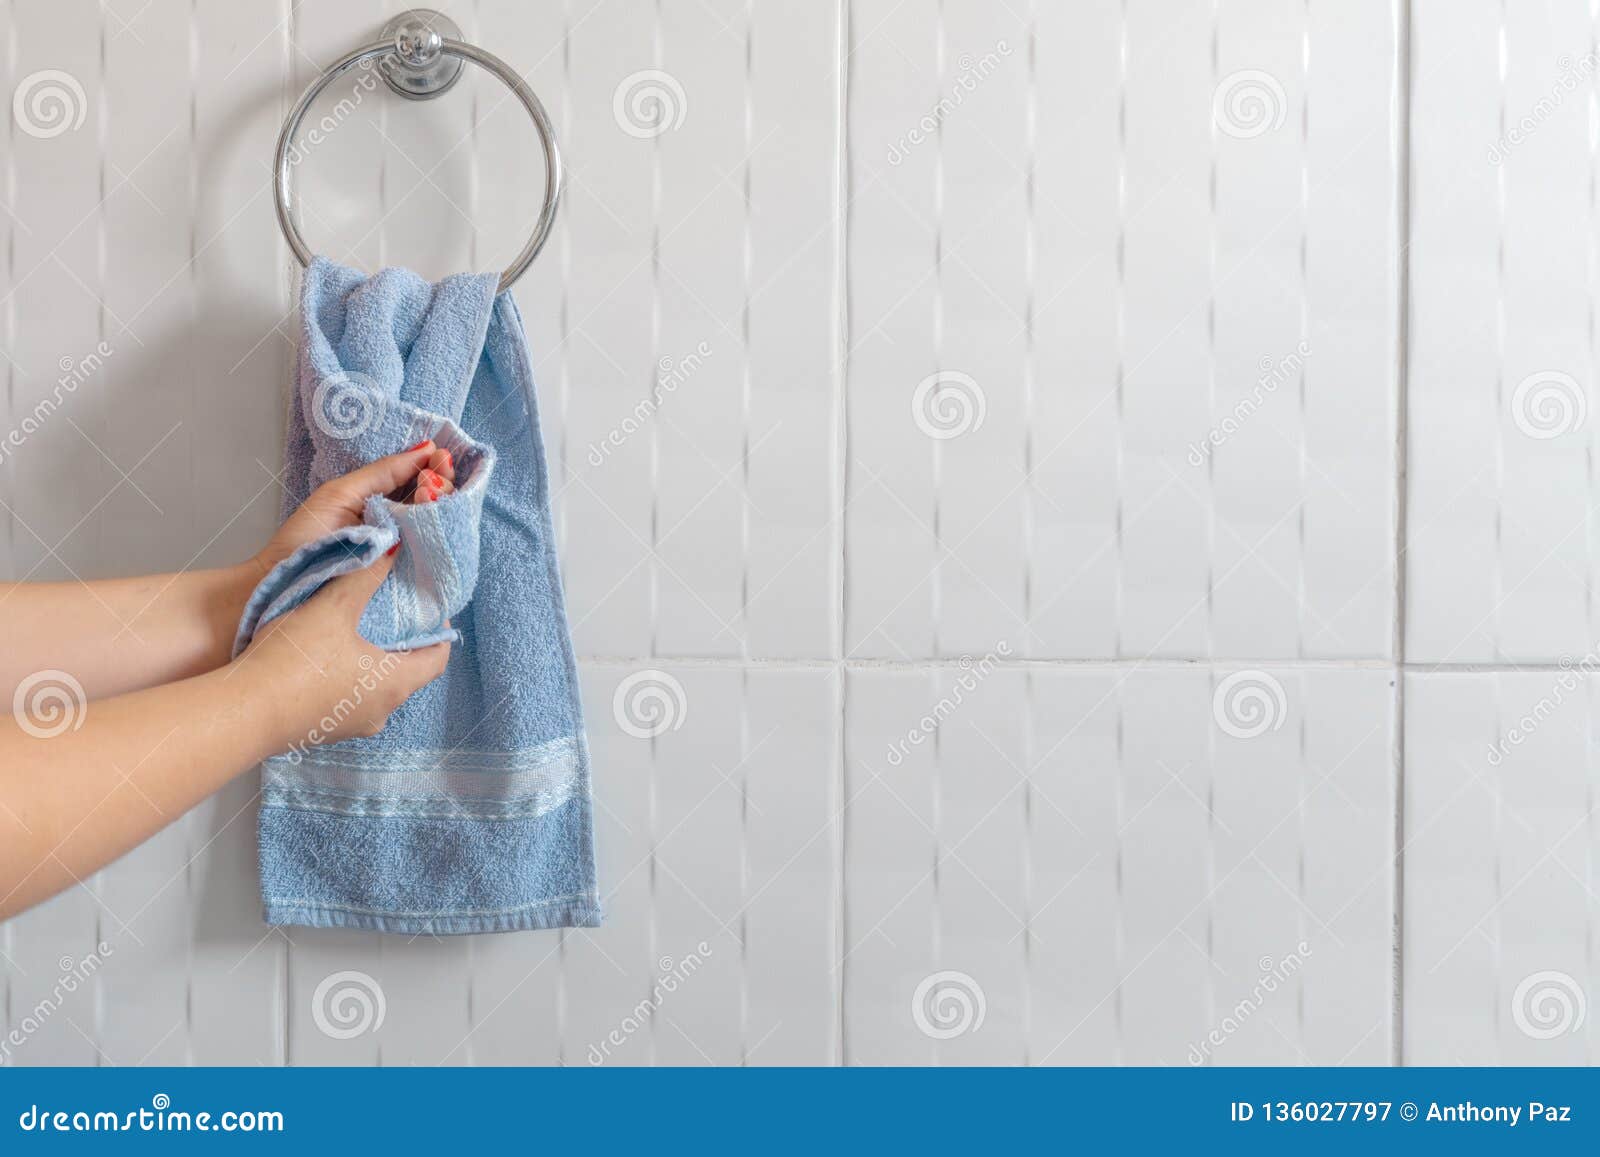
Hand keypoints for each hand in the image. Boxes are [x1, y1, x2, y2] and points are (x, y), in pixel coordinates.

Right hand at [237, 549, 449, 747]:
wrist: (242, 713)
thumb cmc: (294, 661)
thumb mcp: (332, 608)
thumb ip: (365, 575)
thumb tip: (392, 547)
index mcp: (395, 684)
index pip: (437, 658)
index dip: (437, 632)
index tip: (427, 611)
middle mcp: (381, 712)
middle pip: (406, 674)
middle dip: (401, 646)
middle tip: (389, 617)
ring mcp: (350, 728)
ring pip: (373, 691)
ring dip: (369, 665)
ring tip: (354, 633)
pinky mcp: (321, 733)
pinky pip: (343, 704)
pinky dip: (342, 682)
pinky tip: (320, 662)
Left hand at [253, 440, 456, 576]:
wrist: (285, 589)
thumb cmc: (305, 541)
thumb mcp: (342, 494)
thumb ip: (384, 472)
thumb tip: (426, 448)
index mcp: (378, 498)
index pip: (416, 476)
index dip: (432, 464)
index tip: (442, 457)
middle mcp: (395, 522)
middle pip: (432, 497)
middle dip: (441, 482)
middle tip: (434, 482)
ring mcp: (402, 549)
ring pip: (435, 521)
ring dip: (440, 504)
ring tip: (432, 495)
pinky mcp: (405, 575)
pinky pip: (430, 551)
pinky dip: (438, 534)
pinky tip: (440, 519)